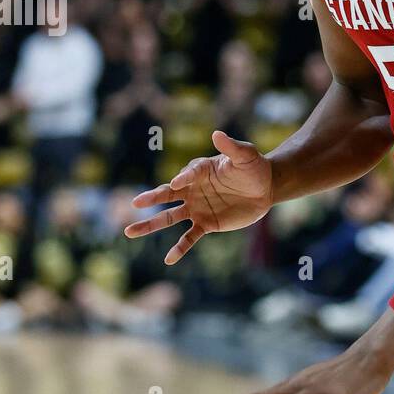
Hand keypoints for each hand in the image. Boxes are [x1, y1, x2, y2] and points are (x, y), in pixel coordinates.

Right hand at [124, 130, 272, 263]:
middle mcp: (192, 190)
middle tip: (134, 203)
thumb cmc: (253, 167)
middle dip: (150, 199)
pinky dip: (180, 248)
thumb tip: (217, 134)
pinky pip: (190, 237)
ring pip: (169, 218)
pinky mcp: (206, 224)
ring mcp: (197, 208)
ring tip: (129, 232)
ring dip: (150, 224)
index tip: (176, 183)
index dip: (183, 178)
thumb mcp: (244, 155)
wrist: (264, 189)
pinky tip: (168, 259)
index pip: (188, 174)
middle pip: (167, 195)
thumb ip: (231, 147)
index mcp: (199, 171)